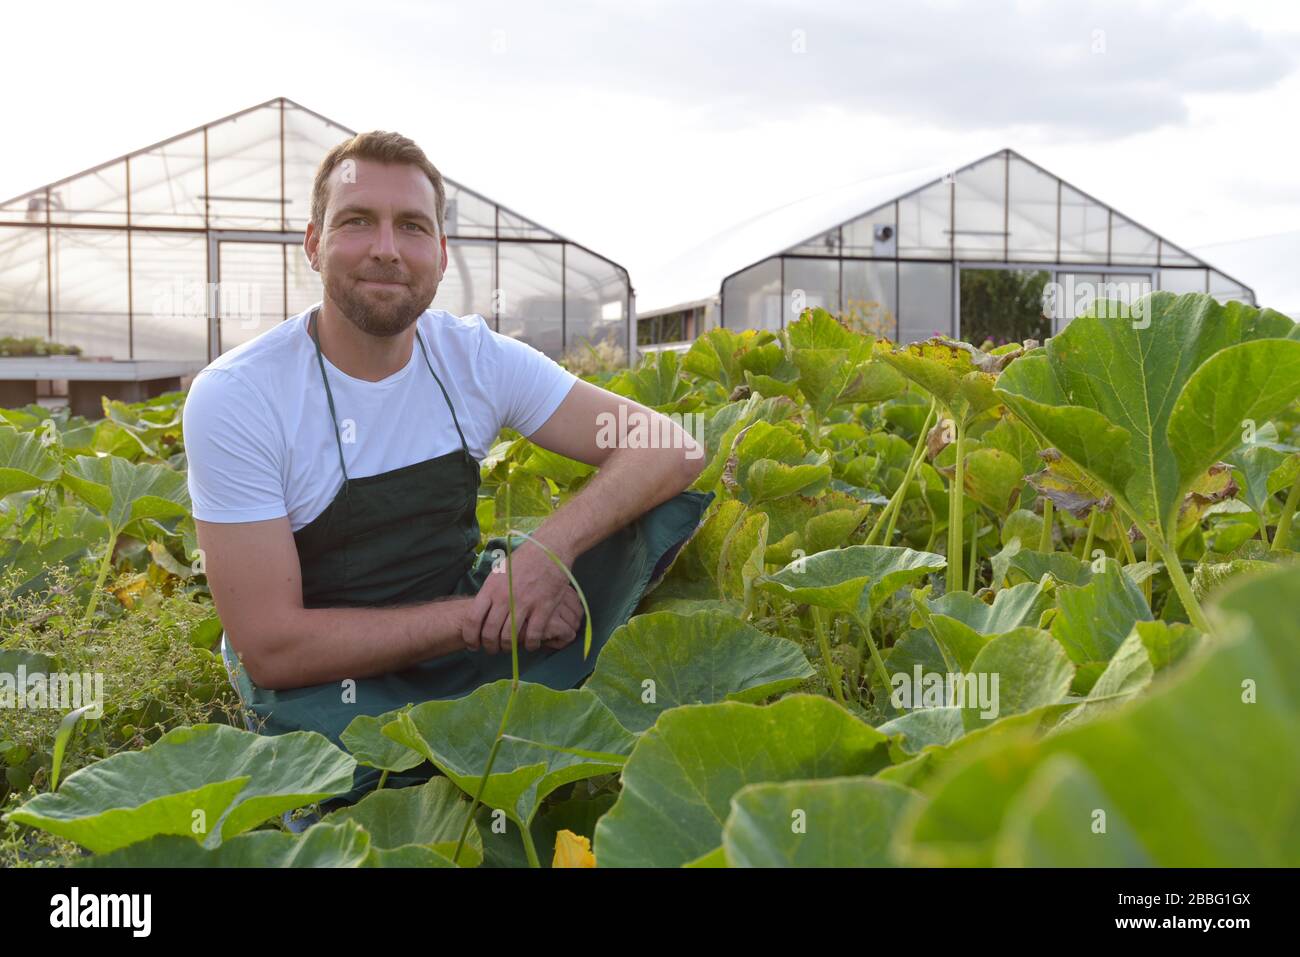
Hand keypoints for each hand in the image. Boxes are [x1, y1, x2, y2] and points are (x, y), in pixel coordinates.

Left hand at [461, 542, 581, 653]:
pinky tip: (531, 644)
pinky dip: (531, 644)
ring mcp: (525, 603)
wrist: (549, 549)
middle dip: (489, 646)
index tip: (473, 645)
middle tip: (492, 650)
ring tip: (509, 649)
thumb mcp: (499, 572)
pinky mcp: (543, 607)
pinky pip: (534, 634)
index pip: (473, 619)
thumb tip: (481, 607)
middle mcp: (505, 597)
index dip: (470, 637)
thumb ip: (490, 591)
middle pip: (490, 632)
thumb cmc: (523, 560)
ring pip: (509, 637)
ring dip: (508, 648)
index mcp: (491, 588)